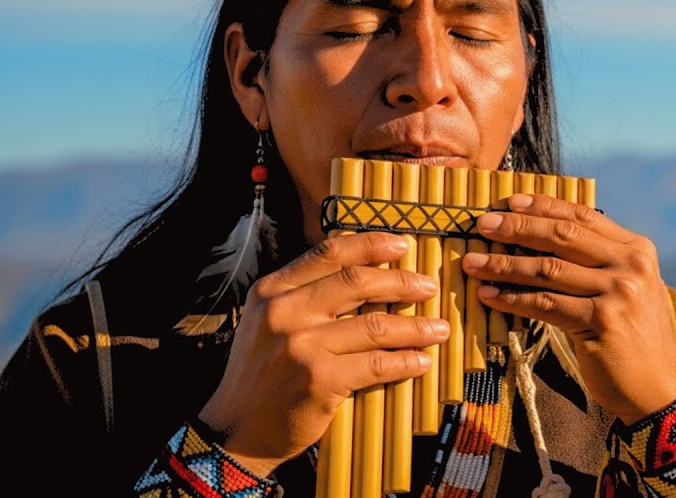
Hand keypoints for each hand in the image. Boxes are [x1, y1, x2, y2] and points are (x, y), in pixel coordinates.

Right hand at [198, 232, 447, 475]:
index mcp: (273, 290)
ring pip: (376, 325)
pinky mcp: (320, 379)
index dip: (372, 245)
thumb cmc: (261, 374)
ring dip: (415, 327)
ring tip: (438, 329)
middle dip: (403, 282)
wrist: (236, 430)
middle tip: (429, 287)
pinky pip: (377, 364)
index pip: (329, 253)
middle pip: (358, 282)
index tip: (402, 245)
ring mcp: (302, 345)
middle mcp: (284, 312)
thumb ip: (304, 294)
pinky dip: (406, 362)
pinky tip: (421, 361)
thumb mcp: (267, 321)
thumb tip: (363, 271)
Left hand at [464, 193, 675, 422]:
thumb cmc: (635, 337)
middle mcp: (630, 265)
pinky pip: (545, 304)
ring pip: (547, 269)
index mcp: (637, 249)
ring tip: (472, 262)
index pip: (583, 216)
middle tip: (483, 224)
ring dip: (503, 264)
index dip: (544, 206)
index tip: (511, 202)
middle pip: (562, 236)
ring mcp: (617, 293)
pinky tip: (489, 295)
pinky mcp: (600, 322)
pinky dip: (512, 298)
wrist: (659, 387)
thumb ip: (600, 261)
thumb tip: (543, 236)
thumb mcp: (628, 288)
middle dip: (517, 227)